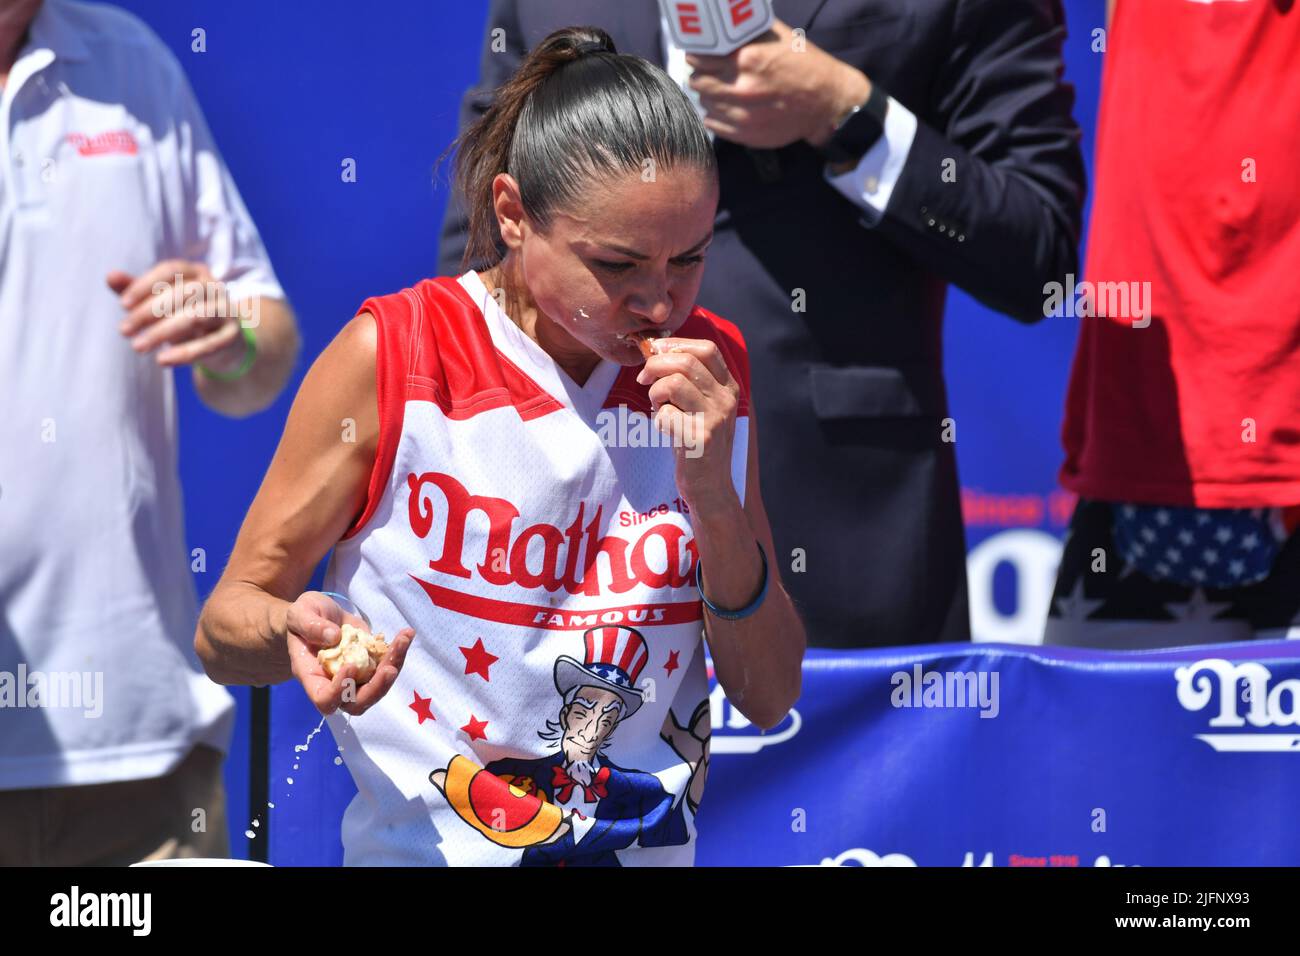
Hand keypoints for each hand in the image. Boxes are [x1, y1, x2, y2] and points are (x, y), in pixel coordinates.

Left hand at [108, 259, 251, 371]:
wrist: (226, 343)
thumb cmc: (186, 316)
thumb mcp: (162, 302)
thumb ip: (136, 289)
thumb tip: (110, 276)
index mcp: (197, 272)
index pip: (170, 271)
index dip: (145, 285)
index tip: (122, 305)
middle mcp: (215, 287)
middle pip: (183, 293)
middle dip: (149, 312)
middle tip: (124, 330)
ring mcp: (227, 312)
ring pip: (195, 317)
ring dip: (163, 332)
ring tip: (138, 347)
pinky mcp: (232, 337)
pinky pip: (209, 344)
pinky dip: (184, 353)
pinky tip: (162, 361)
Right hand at [285, 590, 413, 716]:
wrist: (320, 615)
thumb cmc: (303, 617)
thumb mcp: (300, 613)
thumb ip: (311, 625)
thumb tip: (334, 636)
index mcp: (311, 676)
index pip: (324, 699)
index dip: (339, 690)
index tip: (351, 666)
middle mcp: (334, 683)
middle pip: (357, 703)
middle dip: (377, 688)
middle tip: (389, 668)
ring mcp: (356, 677)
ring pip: (378, 686)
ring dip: (393, 666)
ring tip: (403, 640)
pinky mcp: (371, 665)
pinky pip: (387, 667)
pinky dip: (398, 653)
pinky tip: (406, 634)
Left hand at [635, 337, 739, 510]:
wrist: (711, 488)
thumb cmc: (697, 443)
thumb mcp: (701, 407)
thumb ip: (687, 379)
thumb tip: (655, 349)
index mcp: (729, 387)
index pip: (706, 348)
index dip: (676, 344)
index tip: (655, 352)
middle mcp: (726, 399)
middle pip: (685, 361)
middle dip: (655, 366)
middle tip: (644, 380)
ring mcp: (716, 419)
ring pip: (674, 384)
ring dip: (656, 393)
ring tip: (658, 407)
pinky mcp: (701, 439)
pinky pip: (666, 415)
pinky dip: (658, 420)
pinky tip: (666, 431)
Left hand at [686, 17, 872, 149]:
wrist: (828, 102)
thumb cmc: (805, 65)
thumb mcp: (778, 37)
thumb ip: (747, 32)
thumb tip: (721, 25)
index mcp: (747, 59)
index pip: (700, 58)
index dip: (696, 55)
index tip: (698, 55)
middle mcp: (742, 88)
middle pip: (698, 82)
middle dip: (700, 75)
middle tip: (707, 73)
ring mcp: (743, 116)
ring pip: (705, 104)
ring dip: (709, 95)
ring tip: (721, 90)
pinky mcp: (746, 135)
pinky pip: (713, 125)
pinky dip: (715, 115)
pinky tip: (727, 107)